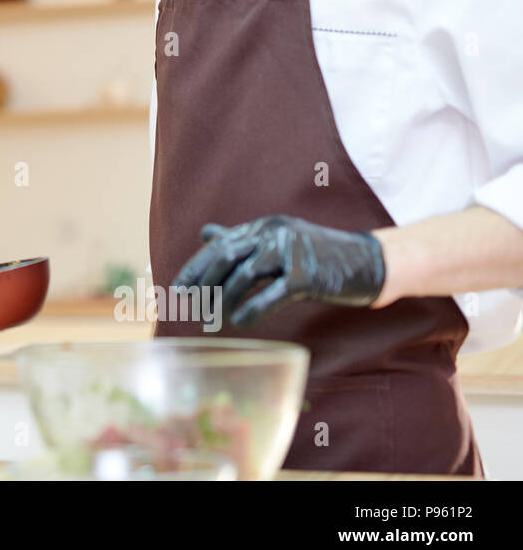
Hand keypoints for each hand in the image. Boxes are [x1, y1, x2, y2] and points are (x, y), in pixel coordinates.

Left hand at [172, 214, 386, 326]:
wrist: (372, 262)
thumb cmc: (320, 256)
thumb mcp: (278, 242)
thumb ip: (243, 240)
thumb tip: (205, 233)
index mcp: (264, 226)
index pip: (219, 245)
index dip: (195, 267)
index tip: (177, 290)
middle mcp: (274, 233)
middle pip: (226, 256)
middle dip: (203, 283)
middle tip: (190, 307)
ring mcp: (291, 251)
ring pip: (244, 276)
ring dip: (223, 301)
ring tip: (212, 321)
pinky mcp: (308, 274)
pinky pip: (272, 293)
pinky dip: (252, 309)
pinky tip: (239, 323)